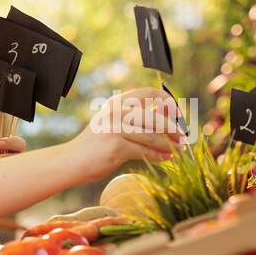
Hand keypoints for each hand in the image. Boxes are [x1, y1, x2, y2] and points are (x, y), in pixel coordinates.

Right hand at [67, 87, 182, 181]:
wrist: (72, 161)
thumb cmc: (97, 144)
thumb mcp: (114, 123)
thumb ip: (135, 119)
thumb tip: (168, 121)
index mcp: (117, 102)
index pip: (150, 93)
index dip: (168, 103)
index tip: (177, 115)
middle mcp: (116, 112)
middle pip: (155, 116)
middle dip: (173, 128)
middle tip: (183, 137)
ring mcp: (115, 128)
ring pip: (152, 136)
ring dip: (169, 144)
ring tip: (178, 150)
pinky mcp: (116, 147)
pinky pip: (145, 151)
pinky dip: (159, 155)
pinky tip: (166, 158)